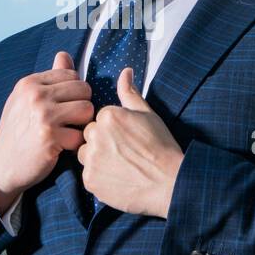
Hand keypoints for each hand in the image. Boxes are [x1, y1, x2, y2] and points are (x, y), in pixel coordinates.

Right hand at [0, 51, 93, 207]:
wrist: (0, 163)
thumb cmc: (17, 130)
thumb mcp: (26, 99)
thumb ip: (48, 78)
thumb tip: (64, 55)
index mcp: (30, 83)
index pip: (72, 74)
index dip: (74, 92)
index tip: (65, 106)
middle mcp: (36, 96)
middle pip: (84, 90)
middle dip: (82, 106)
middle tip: (70, 121)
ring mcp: (43, 116)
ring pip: (87, 110)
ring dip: (83, 124)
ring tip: (69, 131)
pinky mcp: (50, 139)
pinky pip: (81, 135)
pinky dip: (76, 144)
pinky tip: (64, 147)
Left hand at [77, 67, 184, 217]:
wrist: (169, 182)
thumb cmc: (161, 147)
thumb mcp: (148, 114)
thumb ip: (130, 93)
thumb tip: (125, 72)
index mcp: (108, 115)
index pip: (99, 119)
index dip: (114, 130)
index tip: (128, 140)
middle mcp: (95, 135)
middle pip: (89, 135)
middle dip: (102, 142)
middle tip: (124, 153)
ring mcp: (91, 159)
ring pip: (85, 154)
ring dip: (97, 158)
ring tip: (121, 165)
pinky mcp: (90, 180)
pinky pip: (87, 175)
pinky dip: (99, 177)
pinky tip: (118, 178)